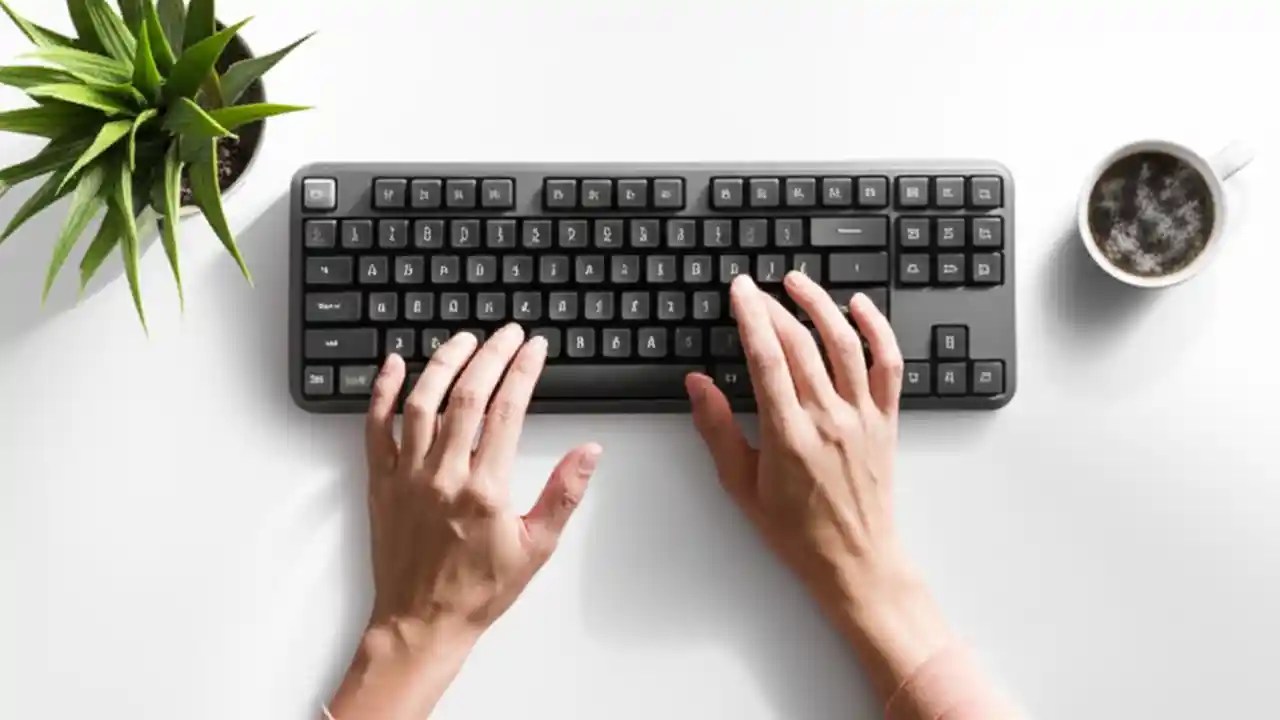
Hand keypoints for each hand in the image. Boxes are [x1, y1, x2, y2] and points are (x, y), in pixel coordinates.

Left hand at [329, 324, 601, 719]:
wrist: (422, 623)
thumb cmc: (477, 590)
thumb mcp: (537, 547)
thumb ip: (564, 493)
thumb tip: (589, 452)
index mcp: (484, 490)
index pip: (507, 411)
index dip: (523, 371)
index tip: (533, 349)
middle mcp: (443, 476)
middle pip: (466, 396)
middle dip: (490, 354)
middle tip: (506, 333)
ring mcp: (406, 476)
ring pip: (421, 402)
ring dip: (442, 363)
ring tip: (463, 339)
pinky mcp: (379, 483)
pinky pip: (375, 427)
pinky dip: (381, 392)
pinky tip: (392, 365)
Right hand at [686, 273, 950, 698]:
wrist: (856, 562)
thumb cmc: (798, 532)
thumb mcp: (742, 486)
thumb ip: (718, 430)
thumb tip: (698, 385)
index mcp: (790, 436)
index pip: (768, 360)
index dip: (751, 317)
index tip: (739, 291)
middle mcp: (830, 420)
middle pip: (802, 344)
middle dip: (774, 307)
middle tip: (755, 288)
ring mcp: (862, 417)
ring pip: (845, 344)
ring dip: (821, 305)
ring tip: (798, 283)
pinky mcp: (886, 420)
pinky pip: (889, 364)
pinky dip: (877, 329)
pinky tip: (860, 307)